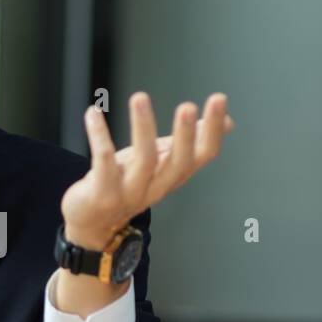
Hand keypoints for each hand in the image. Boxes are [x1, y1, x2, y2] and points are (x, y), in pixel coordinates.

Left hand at [61, 92, 233, 249]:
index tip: (218, 99)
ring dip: (143, 128)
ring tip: (140, 97)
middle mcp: (156, 186)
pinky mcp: (102, 194)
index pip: (203, 156)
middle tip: (188, 106)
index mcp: (173, 175)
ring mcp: (129, 193)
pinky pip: (103, 163)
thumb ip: (189, 141)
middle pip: (178, 163)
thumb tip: (228, 121)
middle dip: (185, 135)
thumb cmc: (128, 185)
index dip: (213, 130)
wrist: (93, 224)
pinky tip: (93, 113)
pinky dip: (99, 136)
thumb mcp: (161, 162)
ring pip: (144, 161)